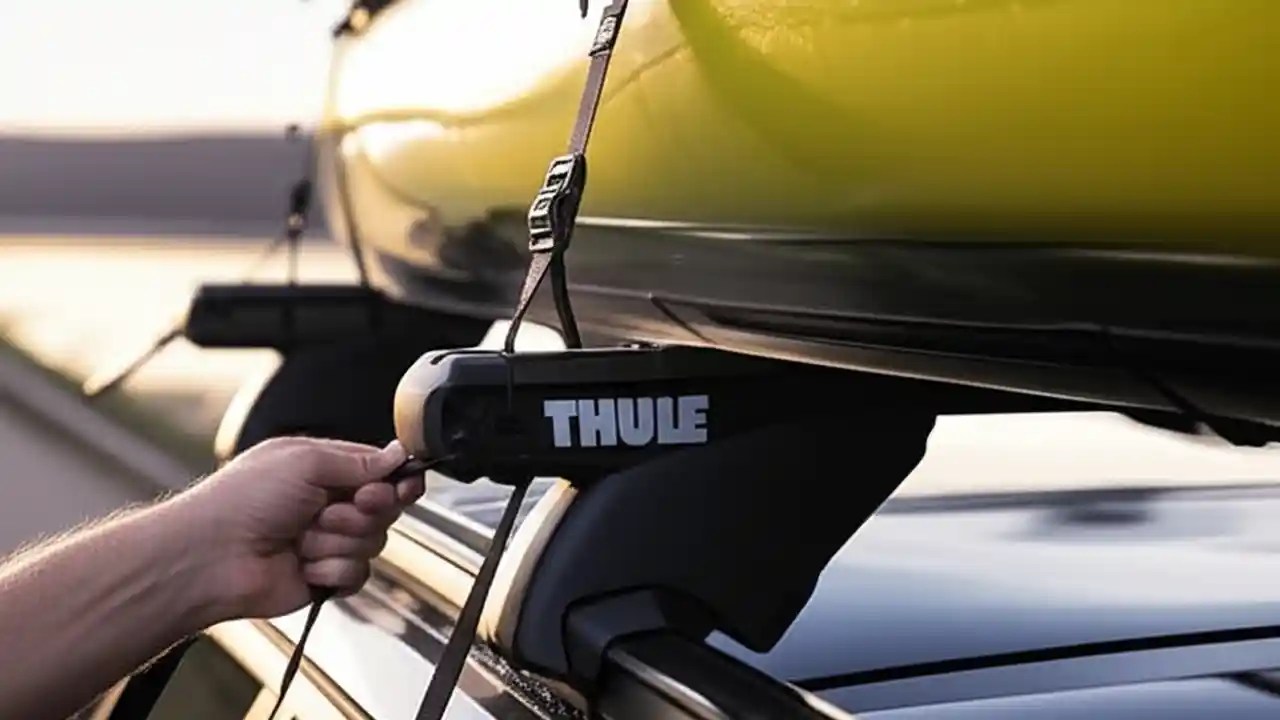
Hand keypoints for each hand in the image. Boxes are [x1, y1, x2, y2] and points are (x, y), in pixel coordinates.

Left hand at [172, 437, 424, 621]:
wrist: (210, 557)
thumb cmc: (243, 499)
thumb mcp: (305, 460)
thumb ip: (358, 460)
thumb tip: (396, 454)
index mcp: (322, 469)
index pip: (379, 471)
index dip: (396, 480)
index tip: (402, 486)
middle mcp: (328, 504)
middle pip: (384, 508)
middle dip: (363, 511)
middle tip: (332, 510)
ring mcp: (327, 542)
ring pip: (373, 542)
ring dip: (338, 541)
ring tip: (302, 538)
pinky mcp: (325, 576)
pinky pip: (357, 574)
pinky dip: (331, 569)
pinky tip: (302, 564)